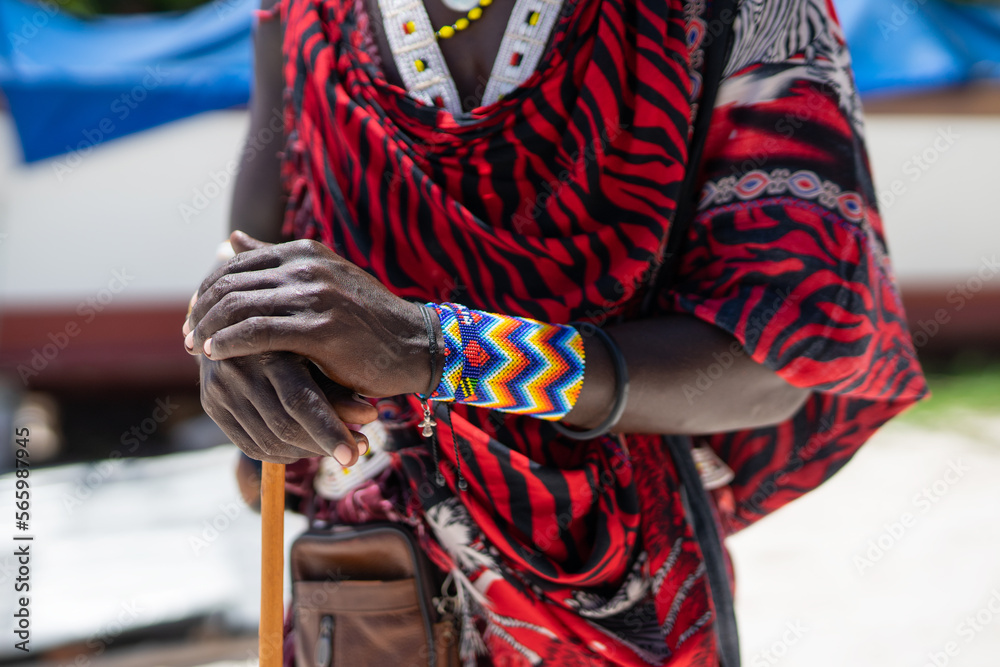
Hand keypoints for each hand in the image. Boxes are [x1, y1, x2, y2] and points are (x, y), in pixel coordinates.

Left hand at [184, 231, 435, 397]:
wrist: (416, 345)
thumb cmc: (368, 321)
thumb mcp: (323, 281)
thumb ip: (277, 263)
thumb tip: (232, 238)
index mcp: (306, 252)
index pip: (236, 263)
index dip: (208, 290)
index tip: (194, 315)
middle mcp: (308, 266)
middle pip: (230, 283)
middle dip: (201, 310)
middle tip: (188, 335)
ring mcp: (315, 296)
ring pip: (238, 306)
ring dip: (208, 329)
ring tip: (196, 349)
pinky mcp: (320, 329)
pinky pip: (256, 333)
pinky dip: (228, 344)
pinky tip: (215, 356)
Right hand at [198, 351, 377, 464]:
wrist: (237, 320)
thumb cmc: (295, 335)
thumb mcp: (319, 352)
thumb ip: (340, 386)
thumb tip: (370, 417)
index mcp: (269, 345)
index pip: (300, 400)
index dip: (329, 431)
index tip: (355, 455)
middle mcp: (238, 367)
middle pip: (284, 426)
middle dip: (324, 445)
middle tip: (359, 450)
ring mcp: (219, 388)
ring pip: (268, 442)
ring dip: (308, 451)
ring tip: (337, 445)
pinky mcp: (211, 405)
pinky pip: (251, 446)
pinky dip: (283, 454)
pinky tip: (307, 446)